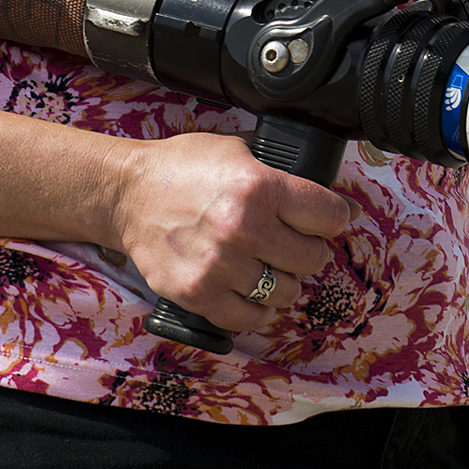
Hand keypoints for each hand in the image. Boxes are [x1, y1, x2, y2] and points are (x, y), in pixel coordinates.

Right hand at [111, 131, 352, 334]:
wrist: (126, 194)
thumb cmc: (182, 169)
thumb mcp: (238, 152)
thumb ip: (284, 177)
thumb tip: (342, 206)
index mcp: (259, 186)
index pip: (329, 216)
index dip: (333, 218)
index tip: (327, 220)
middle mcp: (243, 228)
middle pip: (313, 257)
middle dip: (308, 249)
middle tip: (292, 242)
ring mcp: (221, 265)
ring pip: (286, 292)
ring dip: (283, 281)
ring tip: (268, 266)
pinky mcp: (199, 295)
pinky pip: (251, 317)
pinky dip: (258, 308)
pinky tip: (251, 290)